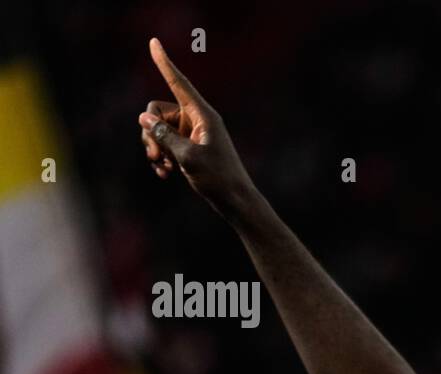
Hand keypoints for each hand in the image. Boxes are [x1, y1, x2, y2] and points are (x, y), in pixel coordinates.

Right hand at [137, 38, 255, 217]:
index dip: (164, 63)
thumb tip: (143, 117)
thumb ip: (164, 135)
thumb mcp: (187, 156)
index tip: (154, 42)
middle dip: (149, 131)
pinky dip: (161, 158)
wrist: (235, 202)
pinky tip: (165, 175)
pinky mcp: (188, 148)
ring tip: (162, 168)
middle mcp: (196, 120)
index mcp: (202, 115)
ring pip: (157, 130)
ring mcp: (191, 134)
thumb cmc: (218, 178)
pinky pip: (164, 144)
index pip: (178, 82)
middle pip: (157, 111)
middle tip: (154, 155)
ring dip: (154, 148)